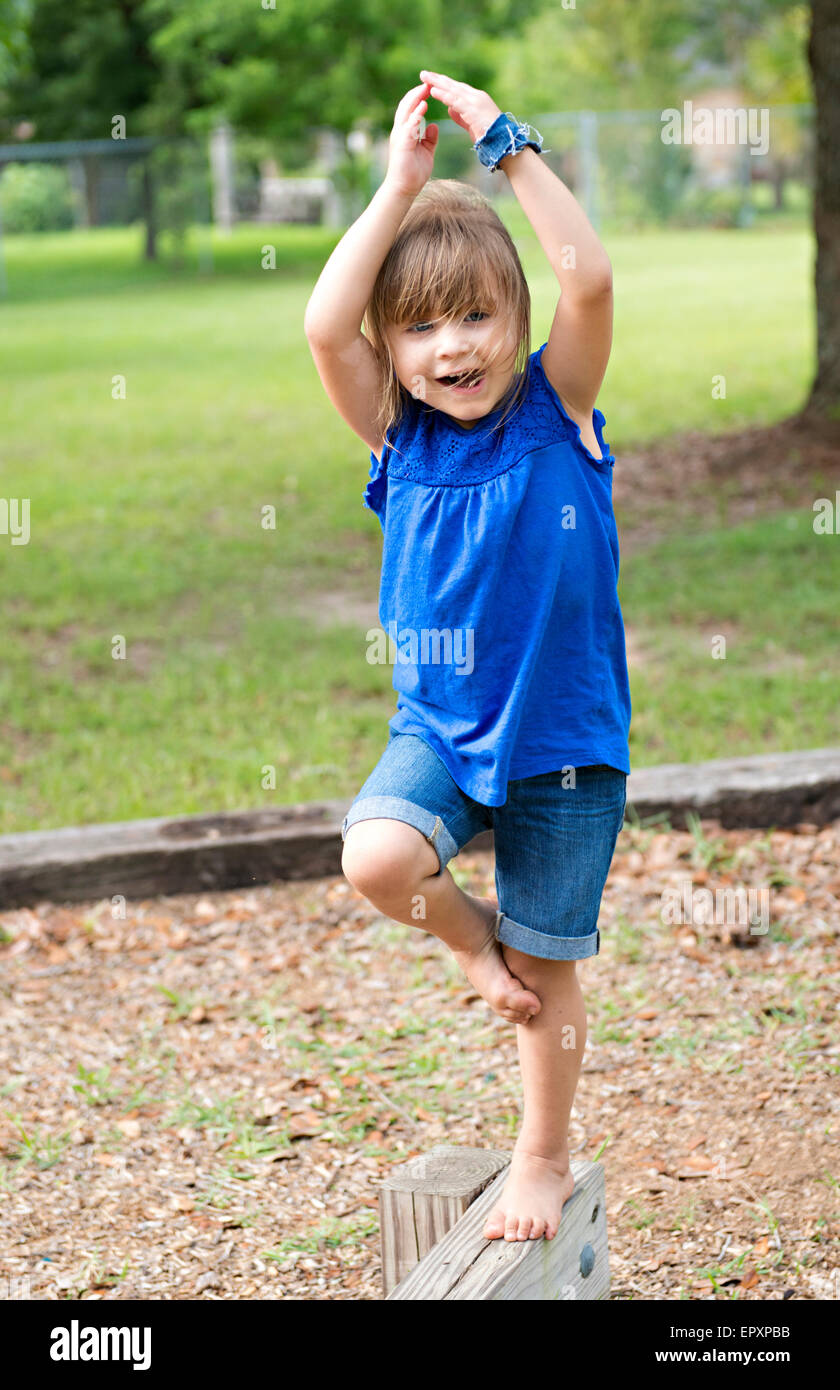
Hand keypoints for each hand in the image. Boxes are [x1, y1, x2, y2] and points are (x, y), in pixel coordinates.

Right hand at [384, 82, 438, 197]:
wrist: (404, 189)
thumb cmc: (414, 172)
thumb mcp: (426, 151)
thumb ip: (429, 138)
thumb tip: (434, 126)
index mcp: (406, 131)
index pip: (411, 108)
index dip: (420, 96)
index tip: (432, 88)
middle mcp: (400, 130)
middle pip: (407, 105)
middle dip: (417, 92)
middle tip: (429, 82)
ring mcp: (399, 136)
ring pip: (405, 112)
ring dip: (415, 99)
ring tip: (425, 89)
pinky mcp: (401, 144)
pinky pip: (408, 126)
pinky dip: (415, 115)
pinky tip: (423, 108)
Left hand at [419, 70, 501, 145]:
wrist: (503, 142)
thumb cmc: (490, 136)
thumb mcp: (472, 124)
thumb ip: (461, 116)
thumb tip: (450, 109)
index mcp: (476, 99)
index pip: (457, 89)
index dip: (444, 84)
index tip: (431, 79)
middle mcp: (476, 96)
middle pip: (453, 85)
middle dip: (438, 79)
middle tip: (423, 73)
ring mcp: (475, 101)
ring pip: (453, 90)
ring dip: (438, 83)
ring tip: (424, 78)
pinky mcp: (473, 109)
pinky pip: (455, 101)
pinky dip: (444, 95)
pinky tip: (433, 91)